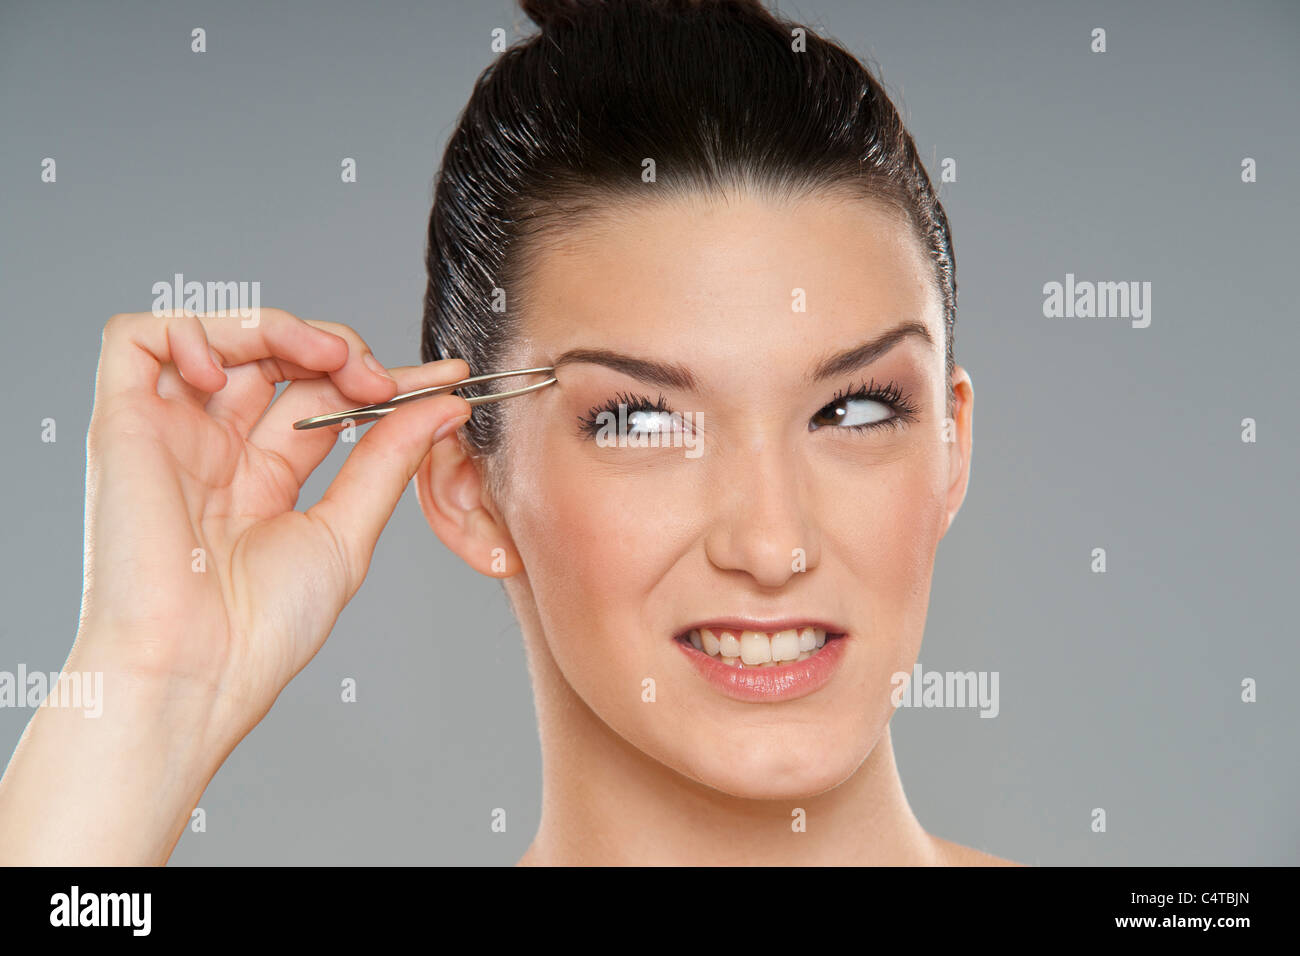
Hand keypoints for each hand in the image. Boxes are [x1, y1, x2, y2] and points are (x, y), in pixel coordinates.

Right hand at [75, 307, 470, 750]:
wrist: (196, 671)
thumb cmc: (261, 628)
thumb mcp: (345, 533)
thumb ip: (388, 460)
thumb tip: (445, 406)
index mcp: (263, 479)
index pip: (326, 398)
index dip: (383, 380)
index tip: (447, 378)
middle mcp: (216, 449)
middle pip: (278, 359)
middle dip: (340, 352)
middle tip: (381, 381)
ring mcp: (171, 433)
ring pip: (219, 335)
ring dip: (282, 329)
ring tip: (331, 362)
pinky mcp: (123, 424)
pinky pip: (138, 340)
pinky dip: (192, 332)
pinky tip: (233, 370)